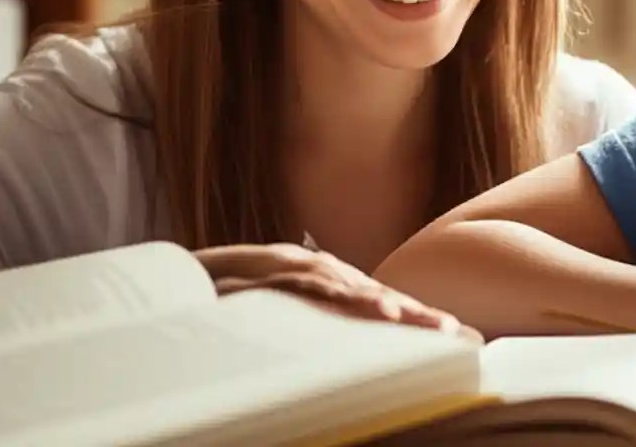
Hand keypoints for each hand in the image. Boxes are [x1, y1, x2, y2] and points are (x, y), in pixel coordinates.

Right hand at [195, 243, 478, 341]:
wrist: (178, 281)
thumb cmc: (232, 308)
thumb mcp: (283, 324)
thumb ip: (318, 334)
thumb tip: (350, 367)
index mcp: (327, 286)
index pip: (379, 304)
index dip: (417, 319)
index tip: (457, 340)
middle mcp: (317, 271)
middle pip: (376, 292)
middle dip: (416, 312)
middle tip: (454, 333)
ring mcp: (294, 268)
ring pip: (348, 286)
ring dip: (383, 302)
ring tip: (414, 320)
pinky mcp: (269, 271)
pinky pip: (310, 283)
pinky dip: (342, 293)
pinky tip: (371, 305)